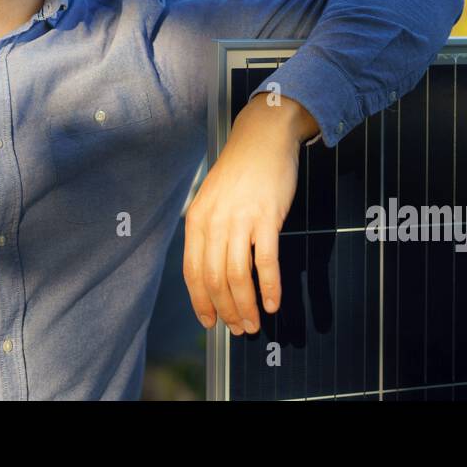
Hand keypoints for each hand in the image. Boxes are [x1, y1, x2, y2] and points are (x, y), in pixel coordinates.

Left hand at [182, 93, 315, 334]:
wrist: (262, 137)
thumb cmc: (240, 170)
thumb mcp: (213, 199)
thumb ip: (210, 231)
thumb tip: (213, 270)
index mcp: (196, 220)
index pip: (193, 272)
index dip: (201, 302)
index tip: (210, 322)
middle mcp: (214, 222)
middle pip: (215, 279)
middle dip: (226, 310)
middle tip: (238, 329)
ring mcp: (240, 220)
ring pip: (238, 276)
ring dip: (246, 306)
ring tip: (254, 323)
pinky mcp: (266, 218)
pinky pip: (265, 262)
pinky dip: (269, 287)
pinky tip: (273, 303)